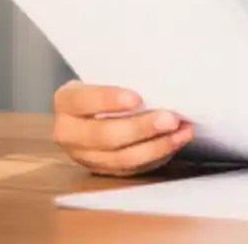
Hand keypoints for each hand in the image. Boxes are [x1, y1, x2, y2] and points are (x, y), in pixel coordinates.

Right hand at [52, 80, 194, 176]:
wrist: (95, 110)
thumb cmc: (105, 86)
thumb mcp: (104, 76)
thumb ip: (121, 79)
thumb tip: (158, 80)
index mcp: (66, 103)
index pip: (83, 101)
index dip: (108, 100)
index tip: (137, 97)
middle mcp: (68, 133)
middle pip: (105, 136)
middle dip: (141, 128)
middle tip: (170, 119)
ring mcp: (86, 157)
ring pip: (122, 158)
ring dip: (156, 146)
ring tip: (181, 131)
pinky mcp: (105, 171)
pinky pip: (133, 168)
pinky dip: (159, 155)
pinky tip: (177, 141)